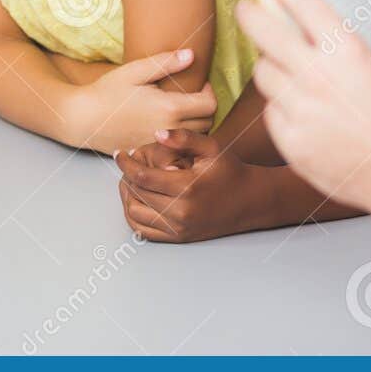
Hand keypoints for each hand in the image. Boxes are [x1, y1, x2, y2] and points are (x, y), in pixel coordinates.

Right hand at [71, 49, 217, 152]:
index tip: (200, 85)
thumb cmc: (107, 92)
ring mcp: (160, 145)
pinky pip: (178, 150)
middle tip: (193, 97)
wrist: (83, 119)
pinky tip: (170, 128)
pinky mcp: (152, 154)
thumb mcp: (135, 71)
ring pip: (195, 139)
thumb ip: (166, 63)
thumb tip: (192, 55)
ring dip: (196, 125)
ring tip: (183, 111)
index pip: (210, 104)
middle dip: (205, 109)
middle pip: (207, 123)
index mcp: (169, 108)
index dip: (210, 92)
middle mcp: (169, 130)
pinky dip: (181, 140)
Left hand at [115, 130, 270, 241]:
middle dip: (125, 176)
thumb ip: (184, 138)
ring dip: (126, 196)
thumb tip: (156, 134)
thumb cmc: (229, 171)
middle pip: (136, 194)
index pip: (142, 177)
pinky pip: (144, 231)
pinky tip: (135, 200)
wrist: (249, 201)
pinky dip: (133, 216)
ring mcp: (179, 228)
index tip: (121, 153)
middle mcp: (181, 212)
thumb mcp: (211, 148)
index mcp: (187, 187)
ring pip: (135, 215)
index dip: (126, 164)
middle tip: (126, 163)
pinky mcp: (179, 237)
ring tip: (128, 180)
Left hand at [238, 0, 370, 216]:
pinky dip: (280, 109)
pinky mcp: (290, 141)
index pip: (303, 6)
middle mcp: (318, 75)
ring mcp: (300, 109)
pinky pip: (272, 114)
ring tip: (279, 69)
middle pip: (265, 32)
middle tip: (245, 9)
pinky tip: (297, 112)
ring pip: (264, 74)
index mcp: (348, 51)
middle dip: (250, 15)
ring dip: (270, 67)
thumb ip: (357, 61)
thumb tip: (343, 46)